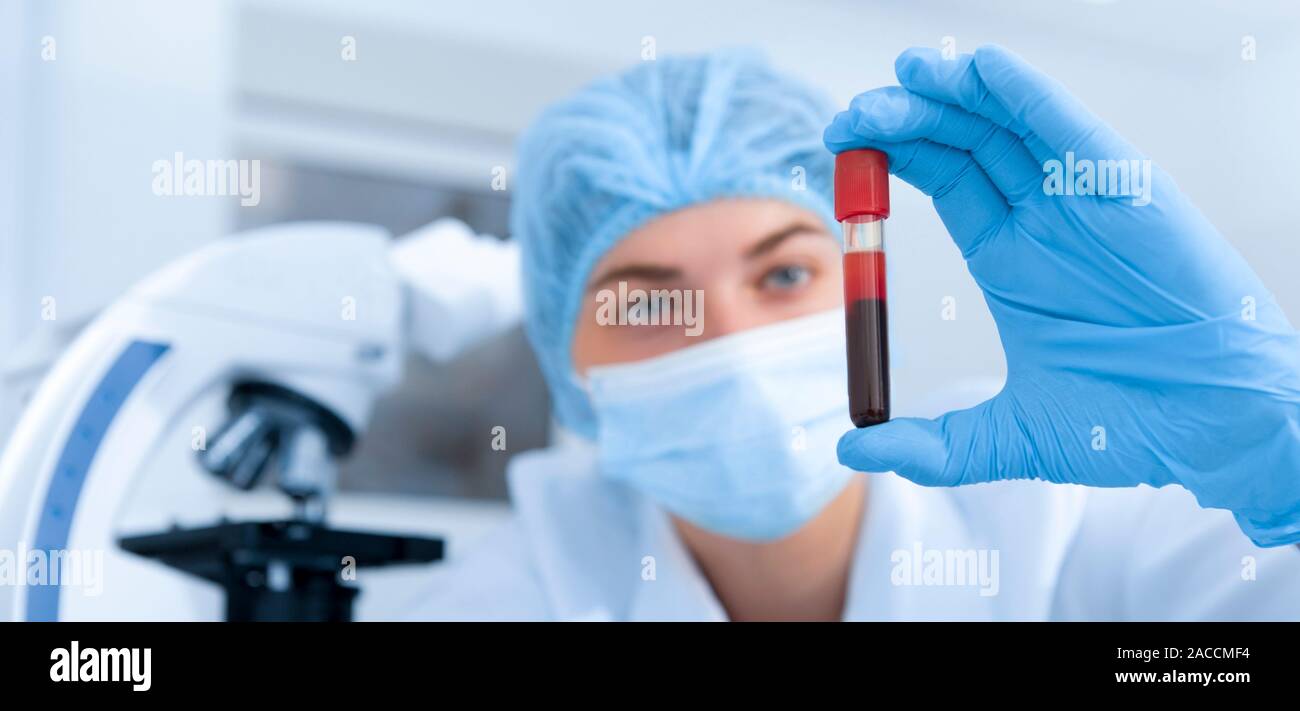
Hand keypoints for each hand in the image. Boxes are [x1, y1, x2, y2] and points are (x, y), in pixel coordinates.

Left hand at [824, 45, 1299, 545]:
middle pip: (963, 143)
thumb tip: (850, 447)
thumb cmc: (1129, 424)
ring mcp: (1082, 197)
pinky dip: (1023, 93)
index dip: (892, 158)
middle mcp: (1043, 216)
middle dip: (906, 120)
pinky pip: (1065, 127)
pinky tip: (980, 70)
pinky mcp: (1123, 189)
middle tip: (850, 116)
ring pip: (1007, 122)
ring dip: (954, 93)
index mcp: (1011, 258)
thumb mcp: (1008, 437)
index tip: (839, 145)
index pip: (943, 181)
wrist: (1215, 426)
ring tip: (902, 76)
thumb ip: (931, 445)